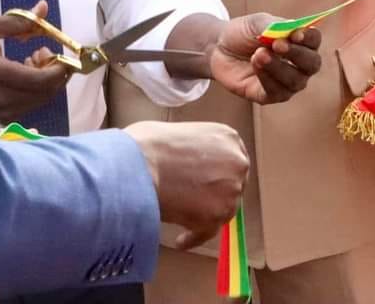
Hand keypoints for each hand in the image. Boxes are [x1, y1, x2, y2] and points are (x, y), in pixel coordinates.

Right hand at [0, 1, 71, 125]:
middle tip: (43, 52)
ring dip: (46, 79)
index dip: (59, 68)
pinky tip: (26, 72)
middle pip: (47, 91)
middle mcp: (2, 98)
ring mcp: (3, 111)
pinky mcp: (4, 118)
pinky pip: (32, 104)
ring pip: (42, 99)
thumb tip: (43, 8)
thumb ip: (18, 20)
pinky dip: (37, 89)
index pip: (41, 80)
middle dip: (54, 71)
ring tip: (33, 59)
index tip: (59, 52)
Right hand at [124, 121, 248, 250]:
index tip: (206, 184)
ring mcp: (230, 191)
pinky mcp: (218, 216)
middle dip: (213, 195)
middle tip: (193, 202)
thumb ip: (193, 149)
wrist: (137, 164)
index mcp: (228, 137)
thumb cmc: (146, 144)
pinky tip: (181, 240)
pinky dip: (194, 237)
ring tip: (180, 221)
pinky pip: (207, 232)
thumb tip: (184, 163)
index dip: (217, 174)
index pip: (231, 162)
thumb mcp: (178, 133)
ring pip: (221, 211)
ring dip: (204, 217)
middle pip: (230, 186)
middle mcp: (237, 163)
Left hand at [210, 14, 321, 103]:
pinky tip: (255, 65)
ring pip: (295, 81)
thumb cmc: (242, 34)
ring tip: (259, 54)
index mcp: (300, 42)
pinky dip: (267, 78)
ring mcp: (286, 82)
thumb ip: (274, 25)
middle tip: (278, 45)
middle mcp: (299, 65)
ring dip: (278, 67)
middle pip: (312, 64)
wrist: (218, 48)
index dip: (309, 38)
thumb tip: (292, 29)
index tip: (296, 34)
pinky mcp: (270, 95)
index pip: (314, 41)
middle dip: (297, 54)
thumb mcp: (255, 23)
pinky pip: (277, 92)